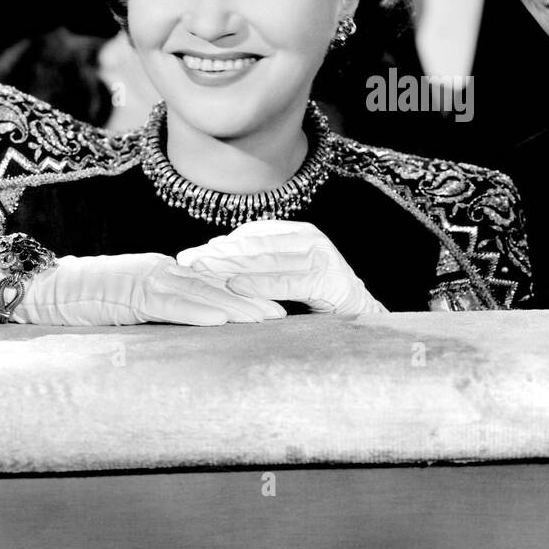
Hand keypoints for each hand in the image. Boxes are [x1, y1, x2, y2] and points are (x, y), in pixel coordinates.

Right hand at [21, 253, 286, 326]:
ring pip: (201, 292)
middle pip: (216, 286)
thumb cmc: (83, 303)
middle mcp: (161, 270)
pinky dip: (197, 310)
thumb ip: (160, 313)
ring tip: (266, 317)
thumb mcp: (131, 307)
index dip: (244, 294)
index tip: (274, 305)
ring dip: (236, 305)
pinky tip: (221, 318)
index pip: (212, 284)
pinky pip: (169, 302)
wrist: (42, 289)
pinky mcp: (131, 292)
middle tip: (286, 310)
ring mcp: (147, 278)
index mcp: (163, 273)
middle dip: (252, 299)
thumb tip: (190, 332)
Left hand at [177, 220, 386, 314]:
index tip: (192, 254)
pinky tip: (236, 287)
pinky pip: (286, 281)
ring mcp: (321, 258)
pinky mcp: (328, 281)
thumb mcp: (288, 273)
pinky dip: (260, 284)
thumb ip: (261, 263)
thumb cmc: (319, 296)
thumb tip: (217, 255)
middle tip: (187, 261)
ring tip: (204, 271)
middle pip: (255, 245)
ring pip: (267, 260)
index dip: (221, 244)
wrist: (361, 315)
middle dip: (219, 254)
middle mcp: (311, 240)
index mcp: (299, 233)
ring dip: (232, 266)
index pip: (252, 235)